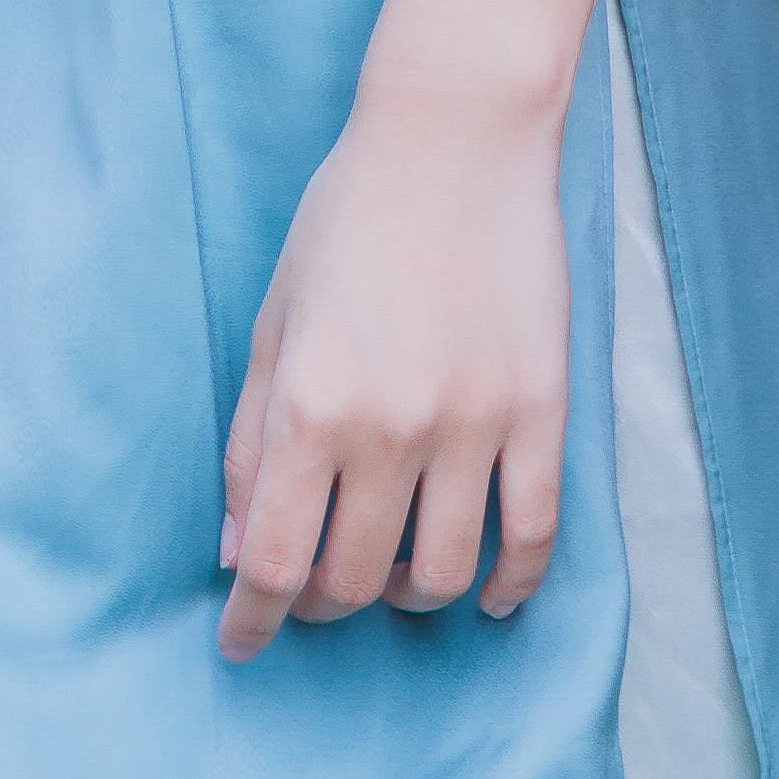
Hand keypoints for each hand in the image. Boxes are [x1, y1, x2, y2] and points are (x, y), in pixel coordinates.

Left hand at [216, 76, 569, 660]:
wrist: (454, 137)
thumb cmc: (348, 218)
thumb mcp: (274, 321)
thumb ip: (250, 440)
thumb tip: (237, 549)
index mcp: (312, 404)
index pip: (275, 561)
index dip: (253, 619)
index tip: (241, 642)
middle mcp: (391, 428)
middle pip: (355, 579)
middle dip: (324, 604)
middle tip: (316, 587)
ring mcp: (474, 422)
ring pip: (444, 574)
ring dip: (408, 594)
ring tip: (393, 573)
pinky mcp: (541, 409)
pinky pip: (533, 534)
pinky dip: (510, 584)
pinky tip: (490, 593)